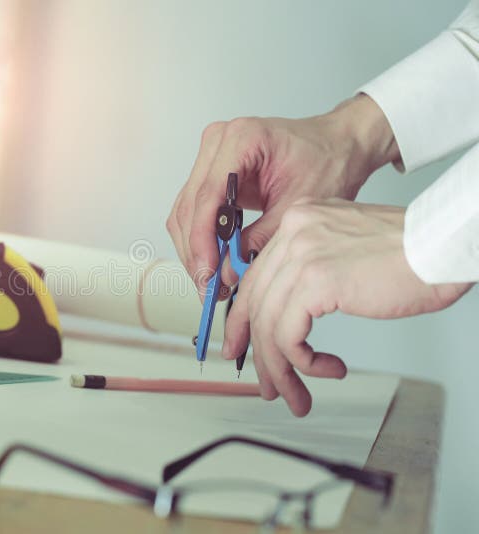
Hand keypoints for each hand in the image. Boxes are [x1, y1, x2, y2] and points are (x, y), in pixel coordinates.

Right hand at [166, 95, 399, 295]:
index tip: (208, 271)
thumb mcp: (298, 205)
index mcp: (242, 139)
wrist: (337, 145)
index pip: (207, 196)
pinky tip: (213, 260)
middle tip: (208, 284)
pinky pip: (195, 209)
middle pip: (189, 205)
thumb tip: (228, 271)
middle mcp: (219, 142)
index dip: (202, 240)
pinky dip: (200, 237)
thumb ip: (258, 239)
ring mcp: (212, 155)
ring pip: (185, 210)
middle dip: (195, 250)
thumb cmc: (326, 161)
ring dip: (194, 247)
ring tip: (211, 278)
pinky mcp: (212, 171)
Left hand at [222, 199, 473, 416]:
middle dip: (258, 351)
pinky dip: (303, 362)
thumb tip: (290, 311)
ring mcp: (301, 255)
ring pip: (268, 324)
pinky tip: (326, 368)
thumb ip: (313, 271)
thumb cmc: (410, 253)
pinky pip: (288, 336)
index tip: (241, 344)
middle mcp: (293, 232)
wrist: (443, 247)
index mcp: (298, 221)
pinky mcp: (316, 282)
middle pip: (255, 302)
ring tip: (295, 394)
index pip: (255, 276)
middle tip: (265, 382)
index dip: (243, 318)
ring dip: (280, 369)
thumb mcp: (345, 252)